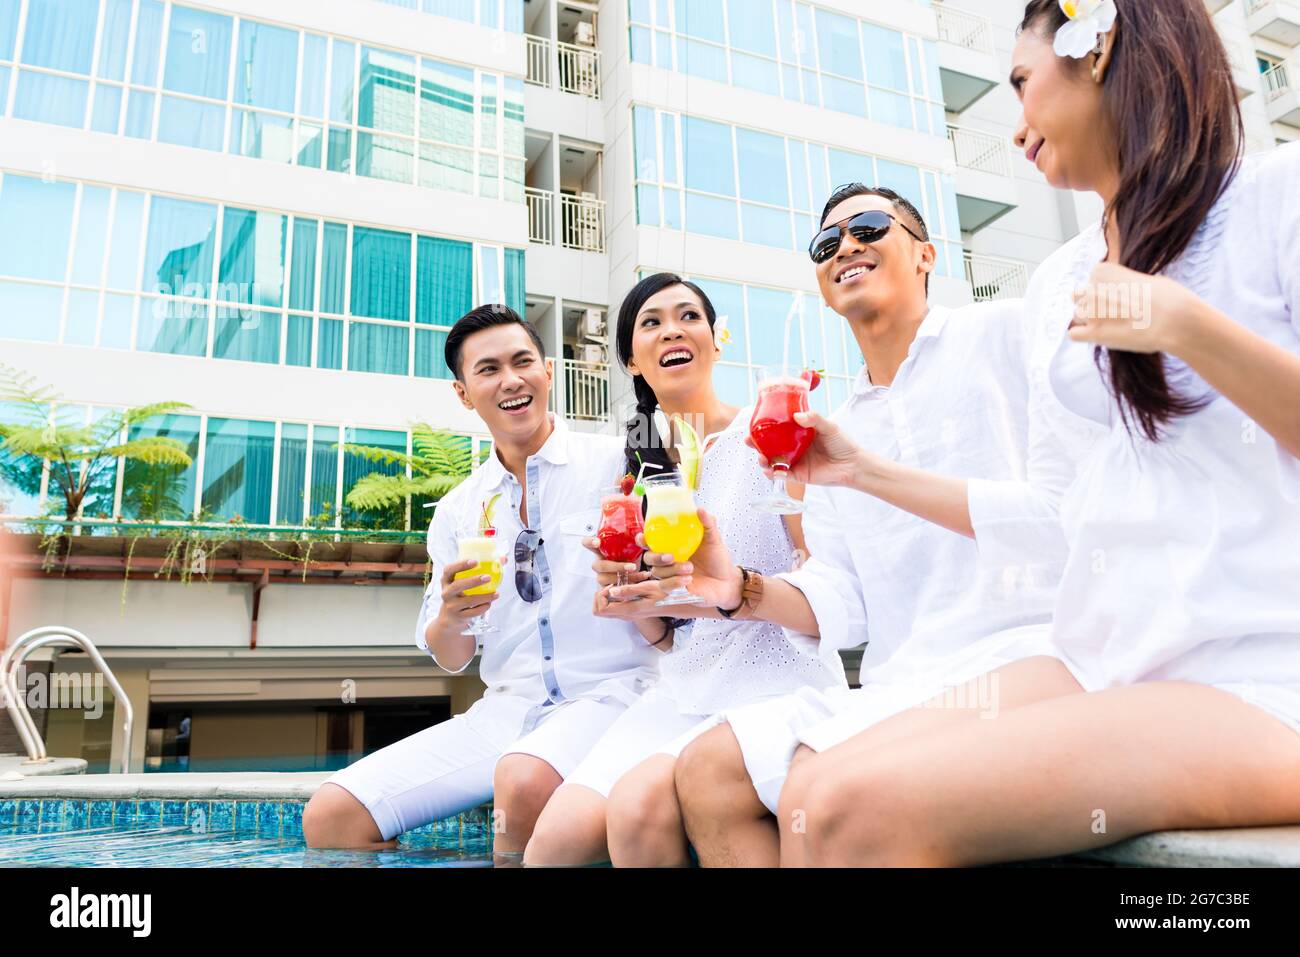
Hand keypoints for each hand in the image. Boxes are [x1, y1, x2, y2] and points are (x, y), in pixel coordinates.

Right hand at [432, 558, 500, 632]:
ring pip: (469, 601)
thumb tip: (503, 559)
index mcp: (446, 581)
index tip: (475, 562)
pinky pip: (474, 612)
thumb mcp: (462, 582)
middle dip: (474, 581)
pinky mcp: (459, 617)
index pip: (449, 570)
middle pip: (458, 585)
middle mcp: (446, 593)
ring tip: (496, 593)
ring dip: (485, 597)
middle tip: (488, 577)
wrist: (449, 618)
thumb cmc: (459, 594)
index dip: (461, 565)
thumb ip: (479, 569)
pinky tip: (489, 603)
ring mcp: (452, 606)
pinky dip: (484, 607)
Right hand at [583, 536, 651, 589]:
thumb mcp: (633, 546)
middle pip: (599, 565)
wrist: (636, 571)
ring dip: (623, 578)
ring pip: (605, 579)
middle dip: (616, 567)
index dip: (589, 542)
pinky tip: (639, 579)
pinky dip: (628, 585)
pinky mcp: (605, 588)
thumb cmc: (630, 555)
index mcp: (601, 549)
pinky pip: (612, 589)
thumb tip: (641, 537)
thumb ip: (636, 540)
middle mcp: (599, 562)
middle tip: (632, 566)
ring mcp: (601, 576)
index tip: (598, 542)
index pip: (587, 543)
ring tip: (639, 575)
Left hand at [592, 581, 672, 619]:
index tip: (612, 585)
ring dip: (607, 596)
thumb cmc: (665, 594)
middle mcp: (626, 615)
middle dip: (600, 596)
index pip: (601, 609)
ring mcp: (627, 615)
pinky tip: (624, 588)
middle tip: (612, 585)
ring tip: (618, 585)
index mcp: (629, 610)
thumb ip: (628, 590)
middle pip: (599, 611)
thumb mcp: (648, 588)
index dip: (601, 595)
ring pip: (605, 609)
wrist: (676, 604)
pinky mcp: (630, 611)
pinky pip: (614, 607)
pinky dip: (613, 598)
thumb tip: (611, 591)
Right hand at [628, 510, 743, 609]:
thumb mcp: (713, 539)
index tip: (644, 538)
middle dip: (656, 557)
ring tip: (690, 568)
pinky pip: (666, 586)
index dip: (642, 540)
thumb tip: (700, 510)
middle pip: (648, 558)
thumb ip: (707, 523)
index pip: (650, 541)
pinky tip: (687, 579)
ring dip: (672, 570)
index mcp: (673, 544)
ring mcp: (670, 574)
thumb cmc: (717, 559)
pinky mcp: (675, 588)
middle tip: (671, 556)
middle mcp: (668, 559)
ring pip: (657, 572)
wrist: (727, 581)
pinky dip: (674, 582)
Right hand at [746, 410, 865, 488]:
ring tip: (761, 458)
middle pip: (769, 446)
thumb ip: (814, 419)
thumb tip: (797, 415)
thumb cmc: (842, 443)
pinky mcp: (798, 475)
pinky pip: (781, 475)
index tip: (753, 424)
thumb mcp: (829, 426)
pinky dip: (774, 474)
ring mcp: (795, 462)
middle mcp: (793, 448)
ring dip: (762, 460)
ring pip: (772, 461)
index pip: (776, 430)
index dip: (763, 428)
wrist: (853, 465)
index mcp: (797, 434)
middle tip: (748, 441)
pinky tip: (770, 471)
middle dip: (755, 444)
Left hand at [1069, 262, 1206, 355]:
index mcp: (1101, 270)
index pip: (1092, 279)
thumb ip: (1125, 283)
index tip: (1120, 294)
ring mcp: (1090, 312)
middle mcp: (1091, 289)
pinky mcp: (1093, 334)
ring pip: (1077, 315)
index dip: (1105, 288)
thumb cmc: (1167, 296)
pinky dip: (1084, 335)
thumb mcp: (1145, 278)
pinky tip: (1099, 335)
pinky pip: (1074, 334)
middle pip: (1079, 296)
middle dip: (1093, 302)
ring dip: (1089, 319)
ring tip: (1111, 324)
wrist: (1175, 320)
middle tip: (1112, 310)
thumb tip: (1124, 289)